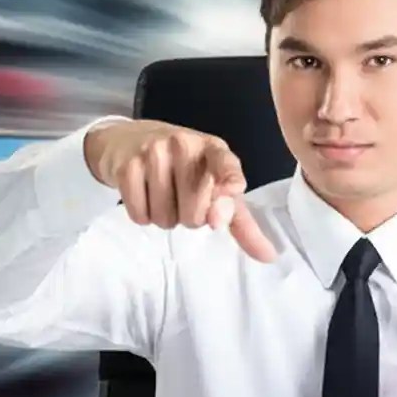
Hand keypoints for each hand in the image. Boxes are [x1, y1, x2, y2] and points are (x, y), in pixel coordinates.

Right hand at [84, 119, 276, 261]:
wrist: (128, 139)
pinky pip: (140, 215)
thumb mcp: (214, 184)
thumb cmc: (182, 167)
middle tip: (182, 198)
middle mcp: (185, 145)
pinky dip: (143, 215)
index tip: (234, 189)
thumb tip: (269, 256)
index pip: (225, 164)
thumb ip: (240, 221)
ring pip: (166, 218)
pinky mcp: (128, 167)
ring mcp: (154, 153)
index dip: (230, 179)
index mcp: (213, 149)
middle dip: (189, 218)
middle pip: (194, 214)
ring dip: (165, 217)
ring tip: (162, 194)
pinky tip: (144, 195)